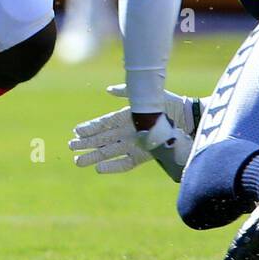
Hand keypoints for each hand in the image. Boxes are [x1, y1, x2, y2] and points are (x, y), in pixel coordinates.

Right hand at [68, 85, 203, 180]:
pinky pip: (125, 163)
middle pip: (102, 139)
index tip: (76, 131)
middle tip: (70, 147)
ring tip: (77, 160)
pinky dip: (112, 166)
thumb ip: (126, 91)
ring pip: (109, 152)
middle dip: (86, 144)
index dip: (90, 127)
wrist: (187, 118)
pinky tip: (99, 168)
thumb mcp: (145, 93)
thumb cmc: (168, 103)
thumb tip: (107, 91)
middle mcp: (127, 132)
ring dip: (93, 156)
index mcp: (126, 117)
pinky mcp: (143, 155)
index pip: (103, 123)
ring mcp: (134, 144)